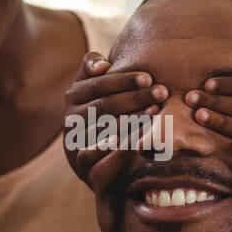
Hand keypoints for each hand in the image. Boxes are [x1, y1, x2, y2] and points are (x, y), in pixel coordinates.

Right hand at [62, 51, 166, 184]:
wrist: (92, 159)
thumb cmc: (104, 114)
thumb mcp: (97, 89)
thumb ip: (96, 68)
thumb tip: (102, 65)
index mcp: (74, 96)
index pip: (99, 85)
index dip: (124, 81)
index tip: (149, 77)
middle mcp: (70, 119)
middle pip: (104, 106)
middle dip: (135, 98)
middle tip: (161, 92)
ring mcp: (73, 143)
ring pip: (102, 130)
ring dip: (131, 121)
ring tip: (156, 112)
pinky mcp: (81, 165)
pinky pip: (99, 156)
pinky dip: (118, 148)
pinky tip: (139, 141)